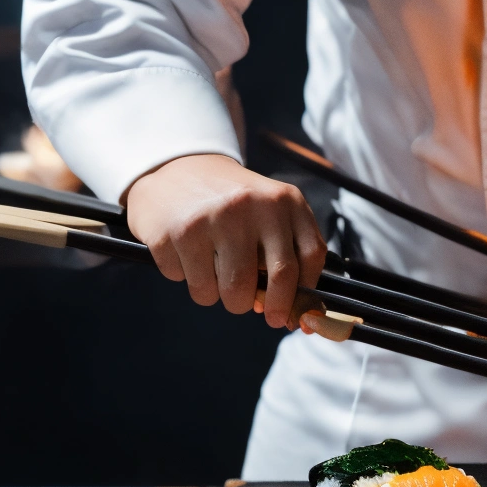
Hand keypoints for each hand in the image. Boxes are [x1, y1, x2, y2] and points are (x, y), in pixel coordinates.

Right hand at [125, 153, 325, 329]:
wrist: (177, 169)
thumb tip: (300, 317)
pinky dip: (190, 281)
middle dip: (269, 307)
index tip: (290, 314)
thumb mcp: (270, 212)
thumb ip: (288, 254)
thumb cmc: (232, 204)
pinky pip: (192, 286)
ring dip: (223, 296)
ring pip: (231, 294)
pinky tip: (188, 254)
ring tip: (214, 271)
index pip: (309, 257)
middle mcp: (252, 206)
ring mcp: (213, 218)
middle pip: (274, 281)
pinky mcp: (177, 233)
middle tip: (252, 306)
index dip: (303, 295)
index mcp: (285, 200)